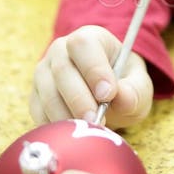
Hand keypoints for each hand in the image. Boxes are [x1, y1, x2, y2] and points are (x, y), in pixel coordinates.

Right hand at [31, 25, 153, 128]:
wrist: (107, 96)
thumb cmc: (124, 84)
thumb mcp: (138, 85)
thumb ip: (134, 91)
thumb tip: (122, 98)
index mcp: (90, 38)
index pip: (83, 45)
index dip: (93, 69)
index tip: (108, 94)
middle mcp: (61, 51)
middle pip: (62, 70)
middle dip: (79, 99)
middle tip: (96, 121)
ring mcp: (44, 73)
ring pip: (48, 93)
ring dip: (67, 115)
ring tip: (87, 130)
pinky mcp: (36, 97)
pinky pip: (39, 112)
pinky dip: (55, 125)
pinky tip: (73, 134)